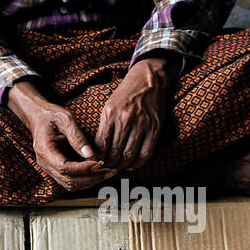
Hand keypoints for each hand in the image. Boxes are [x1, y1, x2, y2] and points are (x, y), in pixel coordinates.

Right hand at [6, 79, 115, 192]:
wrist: (38, 116)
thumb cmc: (51, 115)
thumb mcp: (65, 119)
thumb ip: (77, 136)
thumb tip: (90, 154)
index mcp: (45, 150)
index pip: (64, 168)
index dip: (83, 169)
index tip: (100, 163)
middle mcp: (45, 163)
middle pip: (69, 180)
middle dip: (91, 178)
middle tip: (109, 170)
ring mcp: (49, 168)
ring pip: (70, 184)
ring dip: (90, 181)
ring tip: (107, 173)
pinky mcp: (55, 169)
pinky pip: (70, 181)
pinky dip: (85, 180)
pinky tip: (98, 173)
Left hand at [95, 53, 177, 170]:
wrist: (148, 81)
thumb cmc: (125, 95)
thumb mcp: (109, 106)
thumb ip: (104, 126)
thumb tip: (97, 149)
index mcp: (110, 114)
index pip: (100, 144)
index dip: (97, 158)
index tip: (94, 163)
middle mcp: (125, 120)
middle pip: (115, 152)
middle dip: (108, 164)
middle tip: (105, 169)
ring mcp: (141, 125)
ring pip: (129, 155)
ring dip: (122, 166)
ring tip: (116, 168)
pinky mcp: (154, 129)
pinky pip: (145, 153)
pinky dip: (138, 163)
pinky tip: (131, 166)